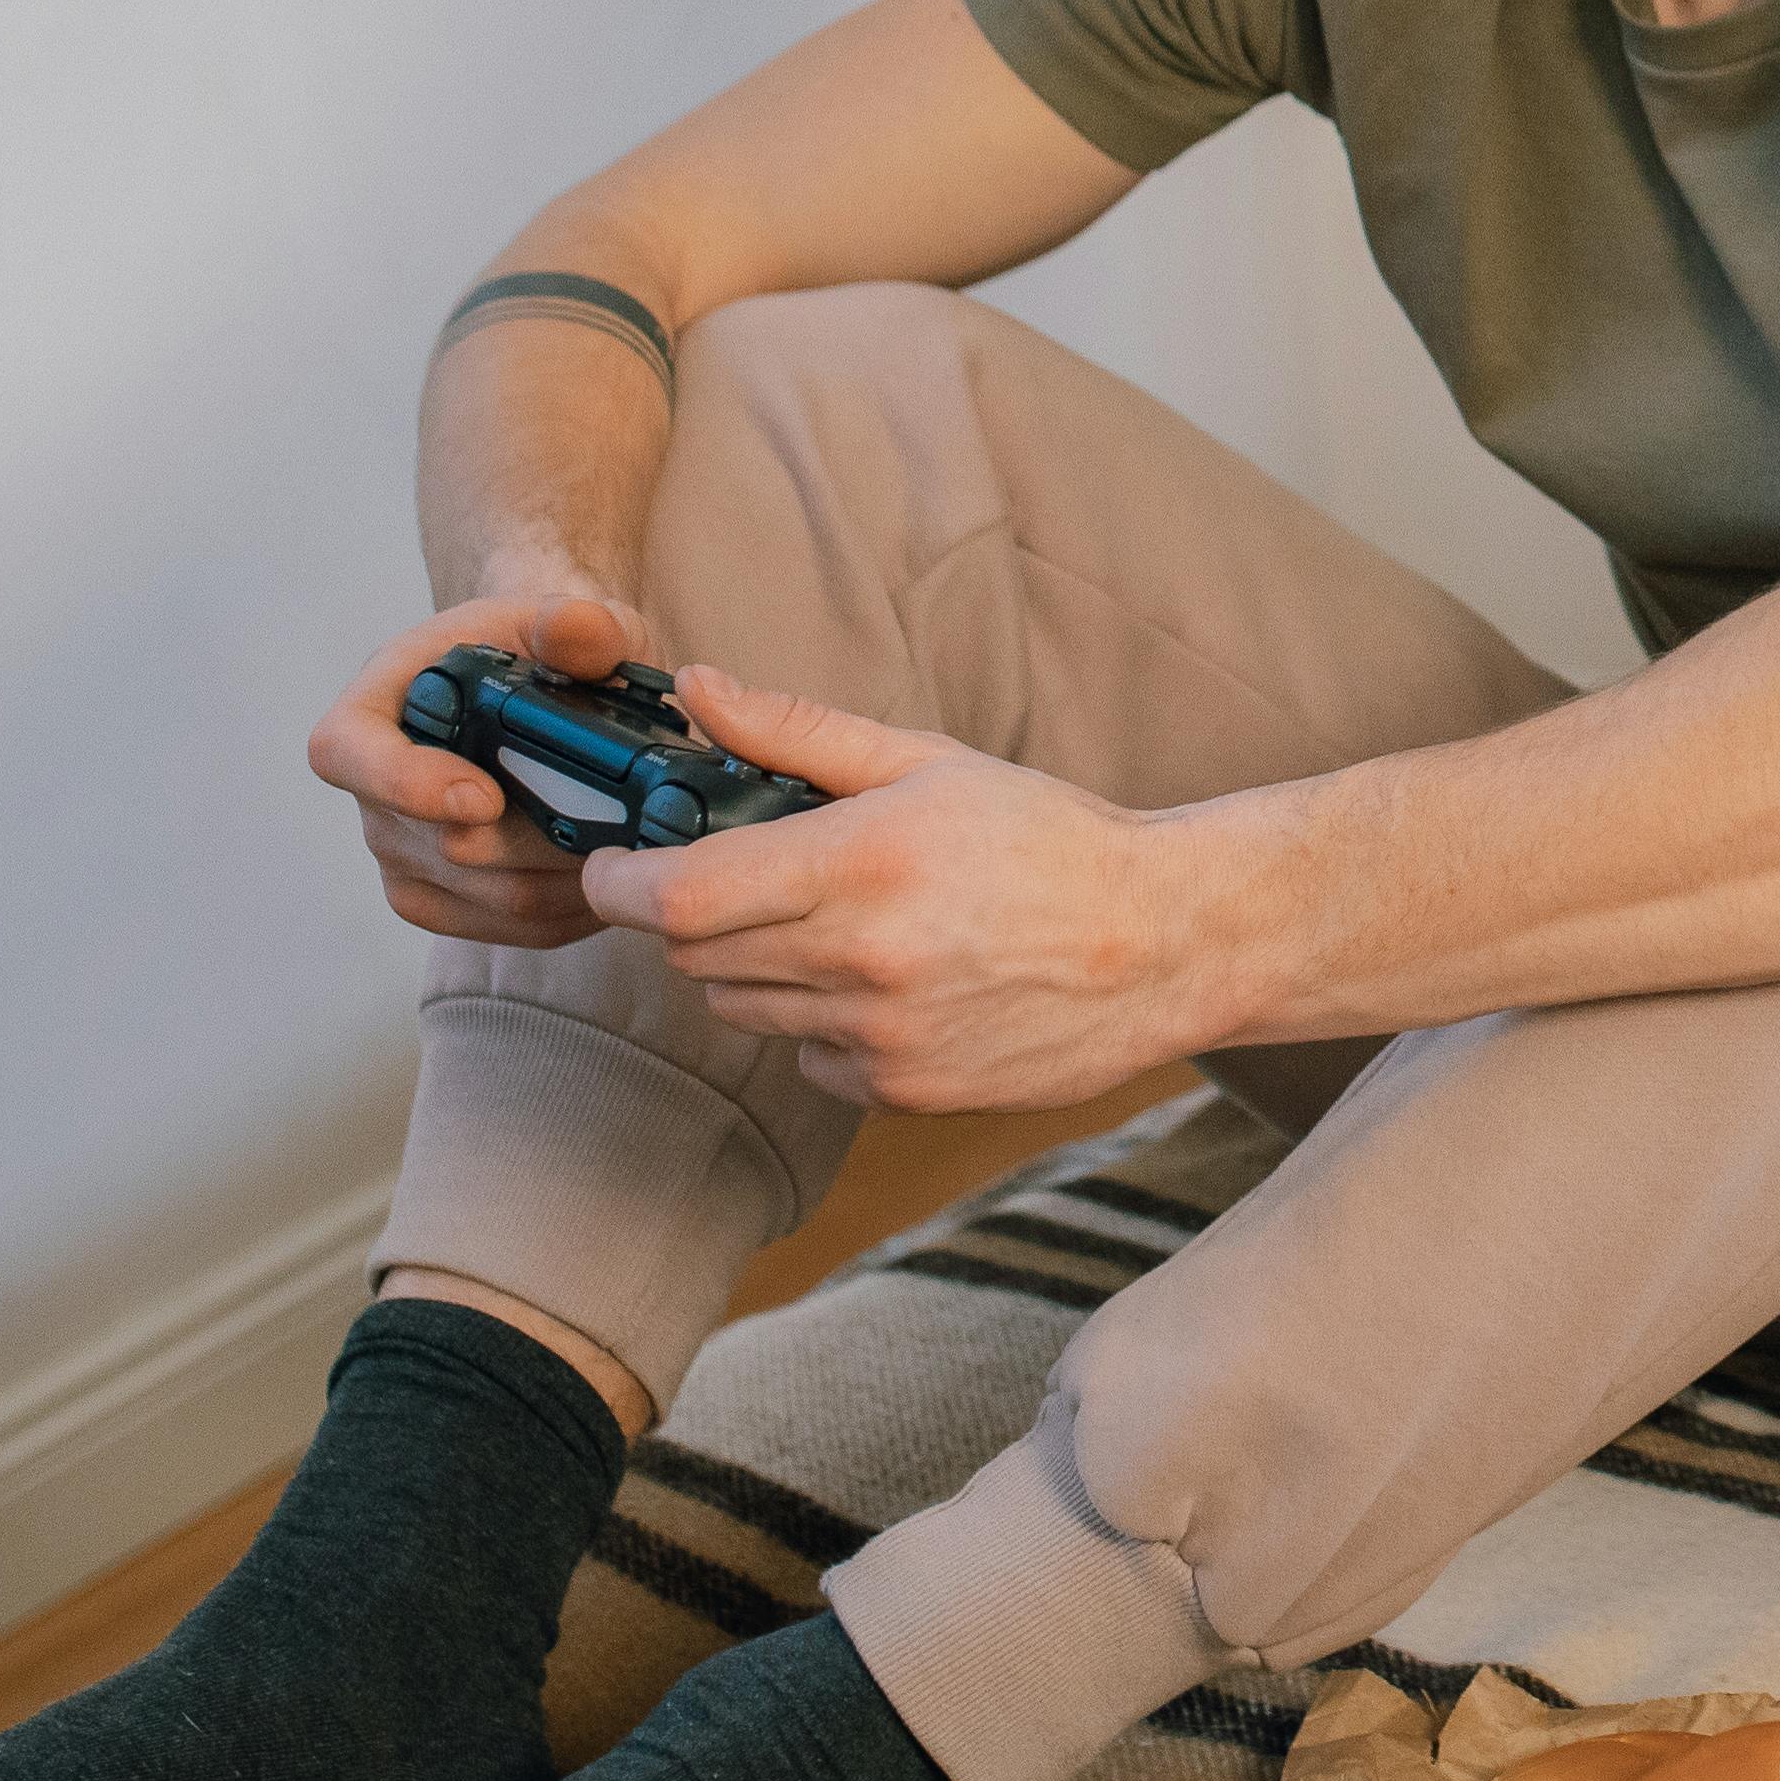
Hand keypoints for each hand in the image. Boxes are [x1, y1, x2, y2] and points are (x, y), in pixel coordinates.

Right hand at [309, 588, 666, 948]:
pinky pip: (500, 928)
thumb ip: (578, 622)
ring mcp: (400, 848)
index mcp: (382, 700)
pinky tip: (611, 882)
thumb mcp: (572, 621)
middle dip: (536, 841)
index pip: (346, 751)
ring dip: (563, 881)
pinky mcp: (437, 896)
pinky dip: (565, 914)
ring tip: (632, 849)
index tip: (483, 798)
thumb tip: (579, 630)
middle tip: (621, 825)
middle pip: (437, 843)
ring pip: (482, 895)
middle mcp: (373, 785)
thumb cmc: (545, 652)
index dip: (404, 783)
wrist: (546, 692)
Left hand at [577, 671, 1237, 1112]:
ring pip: (745, 1010)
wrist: (1165, 943)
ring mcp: (881, 1036)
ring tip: (840, 928)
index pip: (680, 898)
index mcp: (861, 863)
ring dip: (759, 969)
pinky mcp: (905, 1090)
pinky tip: (893, 985)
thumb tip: (696, 690)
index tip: (615, 868)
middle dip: (694, 917)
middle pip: (696, 958)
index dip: (621, 885)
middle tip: (745, 882)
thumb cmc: (1050, 840)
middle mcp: (862, 960)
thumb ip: (798, 732)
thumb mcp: (930, 762)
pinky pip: (810, 1058)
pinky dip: (823, 1025)